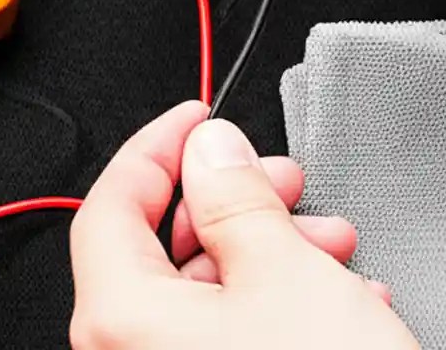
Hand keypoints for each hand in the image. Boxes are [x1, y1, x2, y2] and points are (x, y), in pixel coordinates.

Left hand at [69, 101, 419, 349]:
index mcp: (119, 317)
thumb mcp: (285, 272)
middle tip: (282, 177)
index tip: (196, 117)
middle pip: (161, 250)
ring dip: (270, 253)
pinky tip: (337, 298)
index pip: (109, 204)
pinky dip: (277, 304)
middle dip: (233, 203)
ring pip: (204, 296)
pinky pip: (228, 338)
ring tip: (333, 244)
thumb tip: (209, 150)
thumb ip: (235, 197)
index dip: (155, 148)